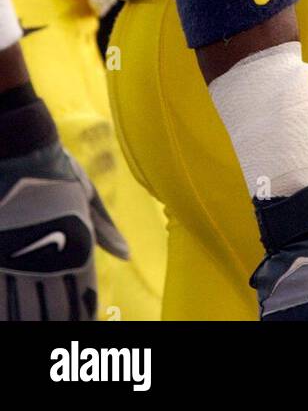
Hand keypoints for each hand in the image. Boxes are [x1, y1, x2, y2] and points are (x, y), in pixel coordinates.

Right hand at [0, 140, 128, 320]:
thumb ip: (104, 228)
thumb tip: (127, 254)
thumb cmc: (56, 168)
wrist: (20, 149)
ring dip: (29, 320)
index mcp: (78, 249)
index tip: (83, 325)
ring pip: (25, 309)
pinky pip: (3, 295)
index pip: (81, 301)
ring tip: (31, 327)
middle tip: (52, 326)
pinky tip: (8, 317)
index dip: (82, 318)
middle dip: (52, 322)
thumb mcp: (86, 194)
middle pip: (52, 312)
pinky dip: (7, 309)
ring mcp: (21, 260)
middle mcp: (51, 262)